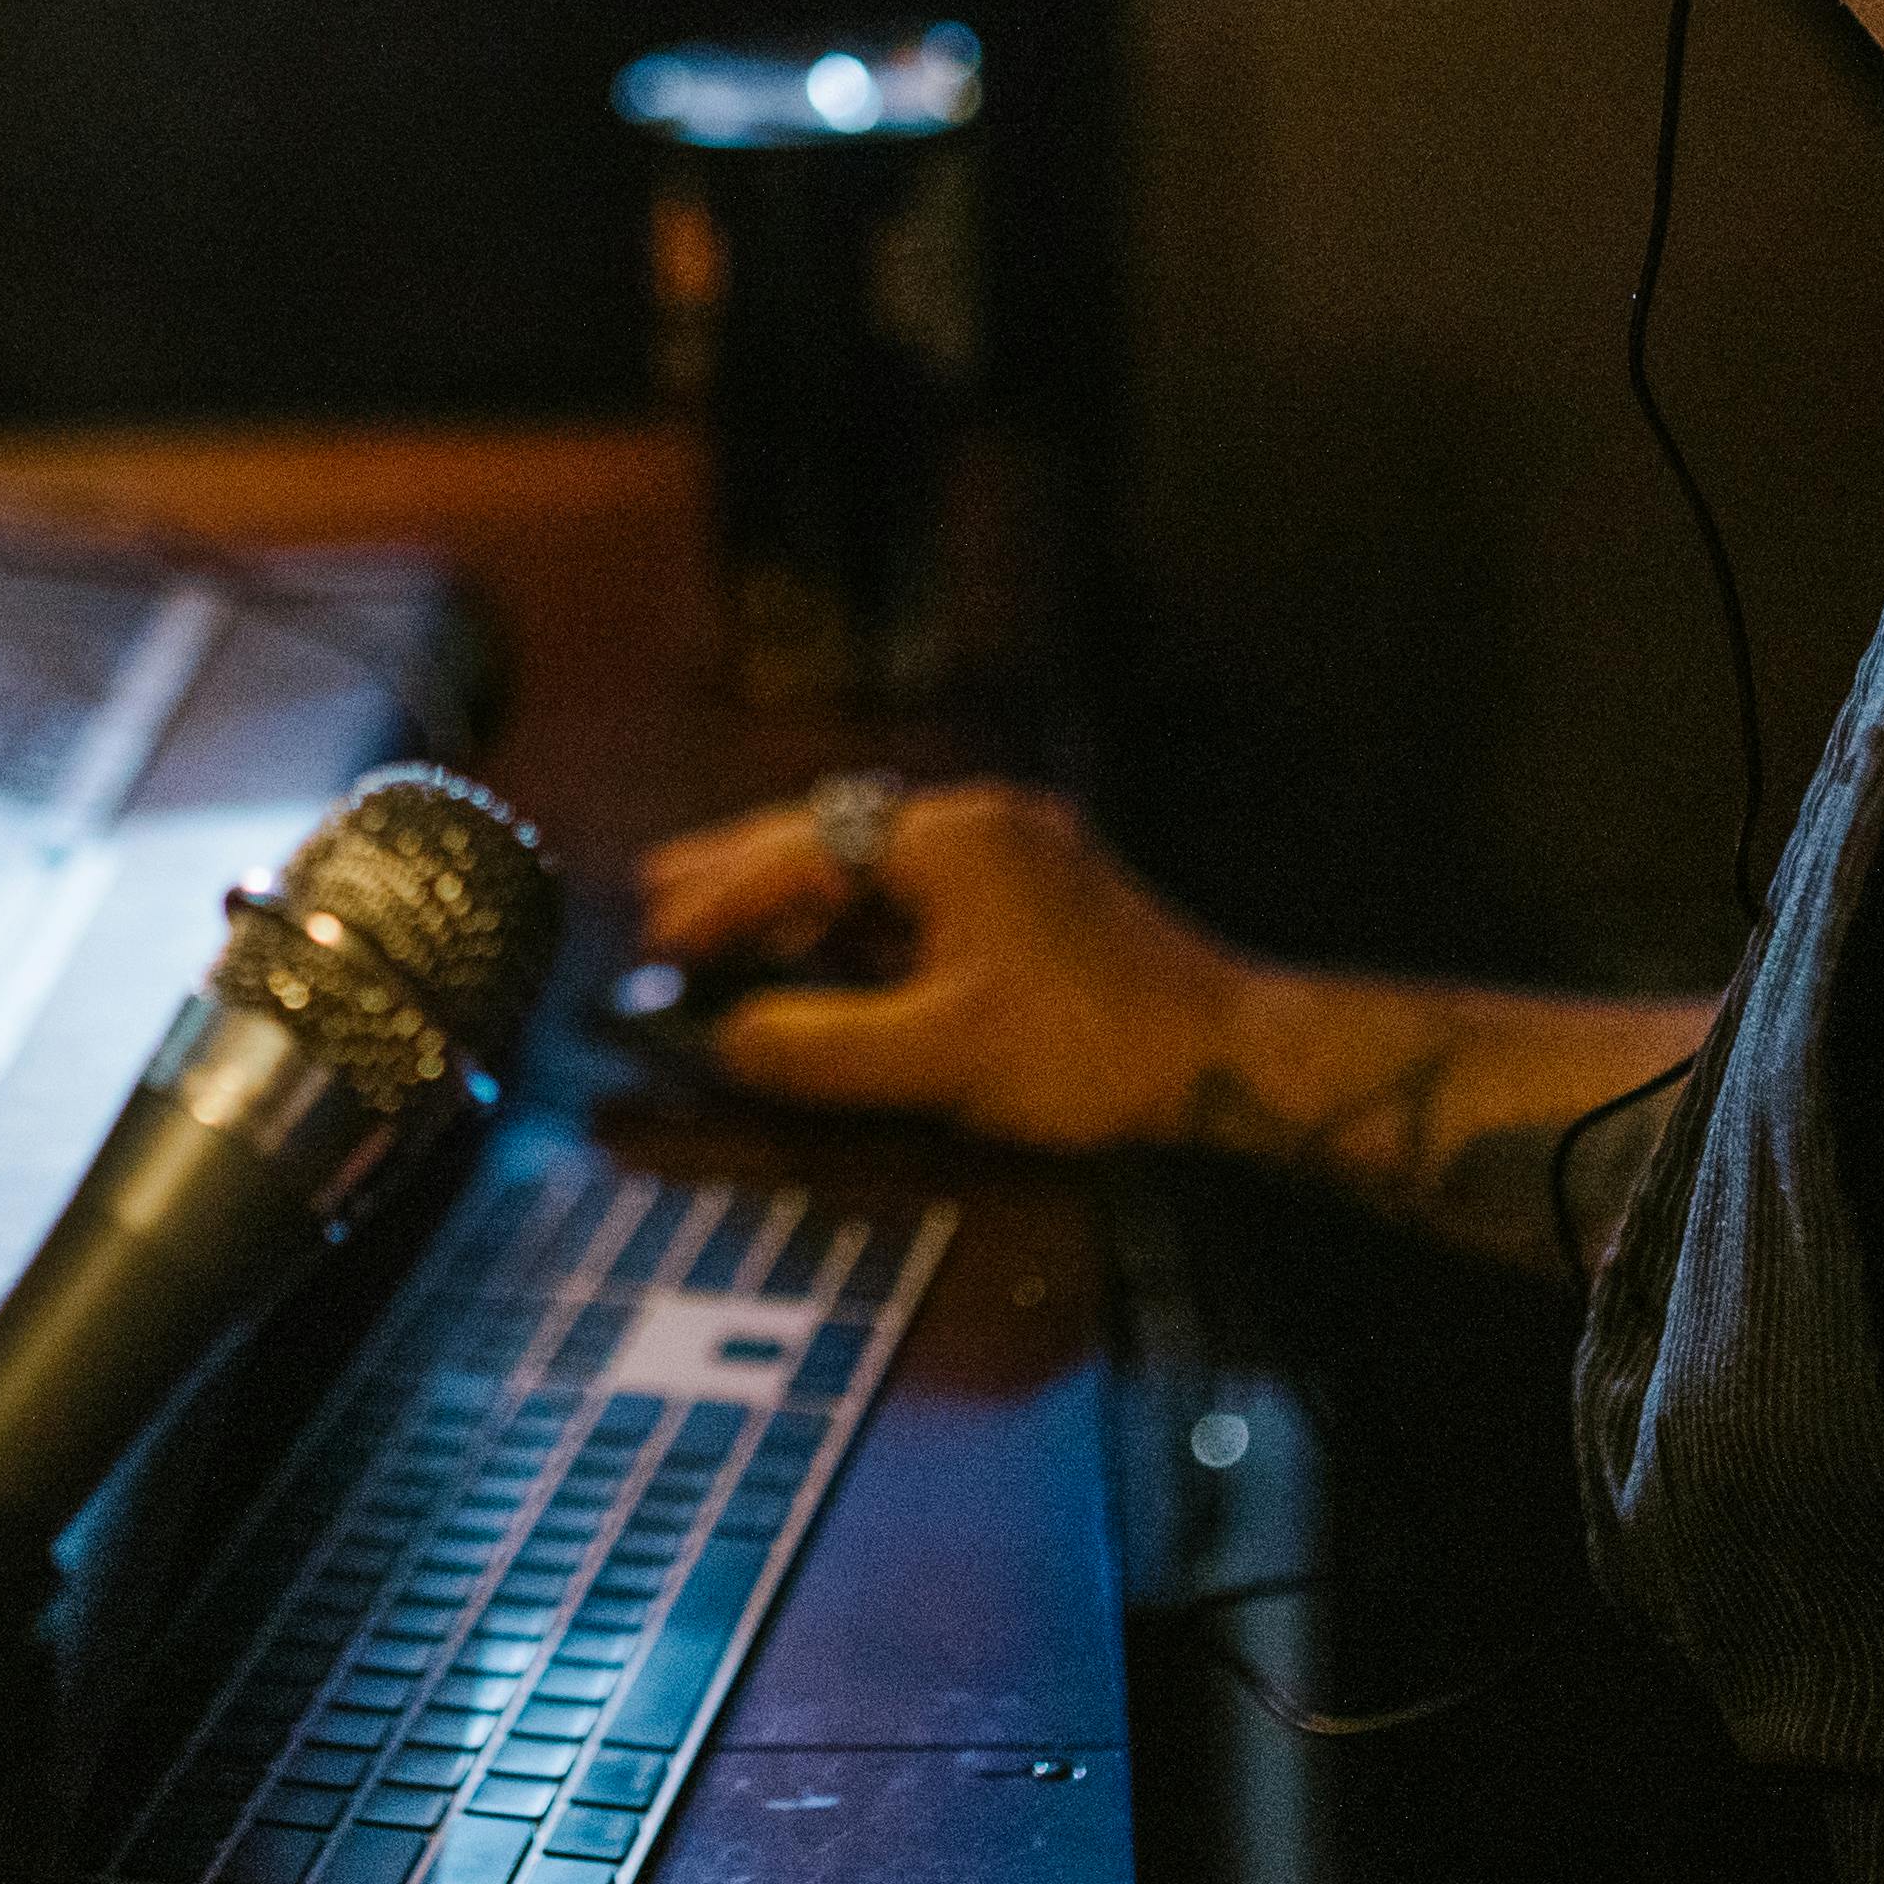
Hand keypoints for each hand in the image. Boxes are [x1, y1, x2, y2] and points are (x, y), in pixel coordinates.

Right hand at [630, 781, 1257, 1159]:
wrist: (1229, 1058)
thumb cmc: (1097, 1053)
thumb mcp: (938, 1061)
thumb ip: (816, 1049)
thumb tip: (722, 1039)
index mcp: (948, 840)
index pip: (796, 857)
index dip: (715, 905)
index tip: (654, 943)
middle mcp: (979, 822)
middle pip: (826, 834)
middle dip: (738, 873)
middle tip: (656, 899)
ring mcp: (1015, 851)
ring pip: (872, 860)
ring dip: (799, 897)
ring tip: (728, 932)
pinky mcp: (1038, 891)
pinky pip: (920, 887)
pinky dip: (860, 917)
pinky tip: (830, 954)